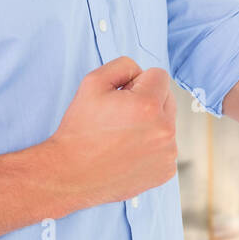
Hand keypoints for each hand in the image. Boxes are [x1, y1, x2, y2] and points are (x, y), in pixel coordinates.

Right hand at [45, 55, 177, 208]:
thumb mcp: (93, 82)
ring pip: (167, 123)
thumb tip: (141, 72)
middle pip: (167, 98)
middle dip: (148, 100)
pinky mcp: (166, 170)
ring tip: (122, 136)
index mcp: (148, 105)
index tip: (122, 96)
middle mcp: (164, 130)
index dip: (138, 81)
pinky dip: (151, 146)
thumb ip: (124, 65)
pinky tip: (128, 152)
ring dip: (151, 124)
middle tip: (121, 116)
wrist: (71, 174)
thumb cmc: (80, 129)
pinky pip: (165, 146)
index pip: (160, 75)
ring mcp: (167, 153)